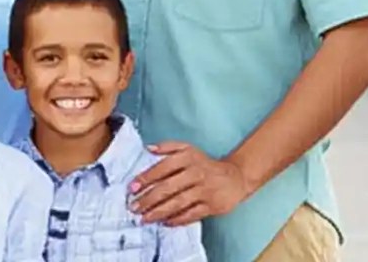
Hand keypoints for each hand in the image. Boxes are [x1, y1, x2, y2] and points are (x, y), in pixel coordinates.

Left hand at [128, 141, 250, 225]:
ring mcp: (205, 190)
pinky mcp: (212, 206)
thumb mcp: (188, 149)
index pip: (163, 168)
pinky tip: (165, 222)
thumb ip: (168, 146)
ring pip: (178, 203)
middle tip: (134, 207)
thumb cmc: (205, 164)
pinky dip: (177, 220)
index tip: (132, 188)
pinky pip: (191, 214)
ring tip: (144, 218)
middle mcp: (196, 173)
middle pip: (168, 188)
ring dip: (159, 212)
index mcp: (187, 158)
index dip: (146, 178)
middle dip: (148, 199)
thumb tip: (148, 148)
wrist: (235, 177)